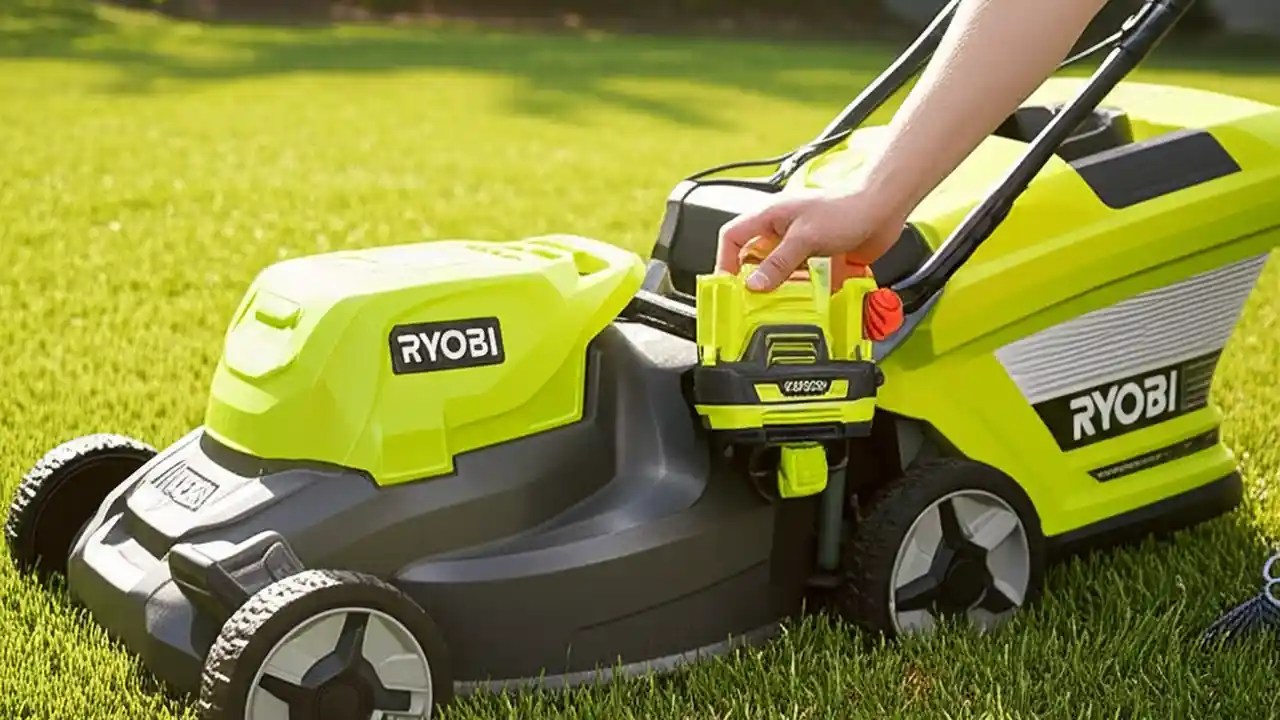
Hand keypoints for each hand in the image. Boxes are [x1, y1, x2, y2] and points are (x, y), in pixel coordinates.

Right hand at [716, 186, 906, 291]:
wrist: (883, 210)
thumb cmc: (846, 208)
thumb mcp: (805, 238)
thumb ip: (779, 263)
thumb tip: (755, 284)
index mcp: (770, 217)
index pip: (732, 237)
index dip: (725, 260)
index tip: (728, 284)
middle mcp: (782, 231)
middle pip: (753, 258)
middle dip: (752, 280)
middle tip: (751, 300)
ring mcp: (800, 245)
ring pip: (777, 272)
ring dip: (778, 288)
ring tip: (778, 304)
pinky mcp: (818, 258)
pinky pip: (801, 279)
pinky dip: (801, 291)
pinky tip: (806, 300)